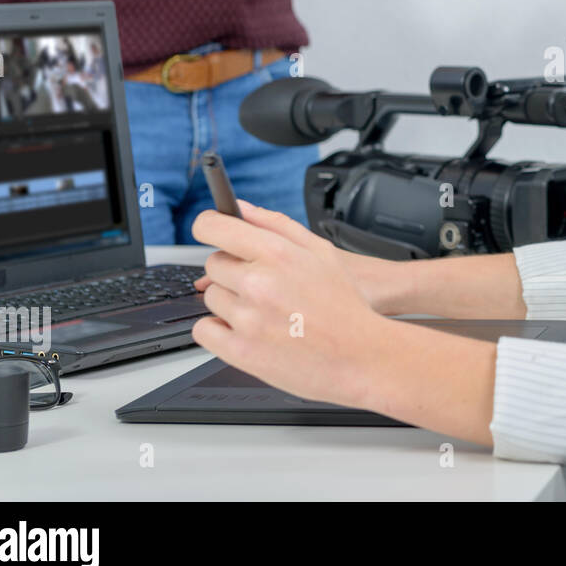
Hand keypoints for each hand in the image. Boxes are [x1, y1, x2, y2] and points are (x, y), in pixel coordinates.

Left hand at [188, 199, 392, 410]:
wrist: (362, 355)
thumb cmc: (344, 305)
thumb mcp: (321, 252)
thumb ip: (276, 225)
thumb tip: (242, 209)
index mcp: (277, 253)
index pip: (214, 227)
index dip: (209, 227)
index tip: (211, 232)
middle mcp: (258, 282)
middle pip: (213, 264)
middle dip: (233, 271)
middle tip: (262, 285)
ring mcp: (247, 318)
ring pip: (211, 297)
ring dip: (231, 302)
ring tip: (265, 312)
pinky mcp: (240, 351)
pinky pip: (204, 330)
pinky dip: (219, 330)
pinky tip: (245, 330)